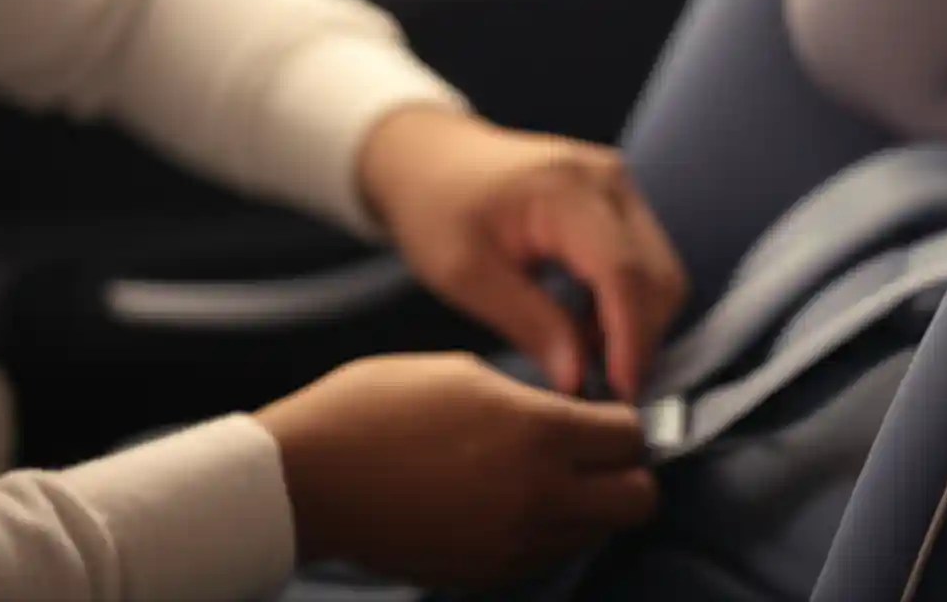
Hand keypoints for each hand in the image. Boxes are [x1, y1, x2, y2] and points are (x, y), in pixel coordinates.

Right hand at [254, 352, 656, 588]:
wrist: (306, 479)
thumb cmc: (374, 409)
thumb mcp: (462, 373)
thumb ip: (531, 401)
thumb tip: (570, 417)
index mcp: (537, 432)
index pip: (633, 436)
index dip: (623, 421)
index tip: (601, 415)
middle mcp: (539, 495)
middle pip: (639, 499)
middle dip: (628, 473)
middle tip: (592, 454)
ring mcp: (515, 542)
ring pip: (598, 531)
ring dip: (589, 504)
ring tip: (543, 477)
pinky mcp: (488, 572)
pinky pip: (549, 554)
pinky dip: (547, 530)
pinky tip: (508, 502)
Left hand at [358, 107, 687, 400]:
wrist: (431, 157)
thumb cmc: (437, 209)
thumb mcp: (464, 275)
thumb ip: (529, 325)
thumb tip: (579, 381)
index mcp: (565, 191)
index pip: (622, 273)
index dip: (630, 339)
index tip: (622, 393)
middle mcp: (607, 180)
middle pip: (657, 276)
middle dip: (638, 339)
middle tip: (596, 385)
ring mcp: (620, 187)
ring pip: (661, 274)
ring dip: (635, 324)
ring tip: (581, 353)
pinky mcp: (620, 201)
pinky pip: (647, 263)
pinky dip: (627, 304)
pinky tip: (584, 326)